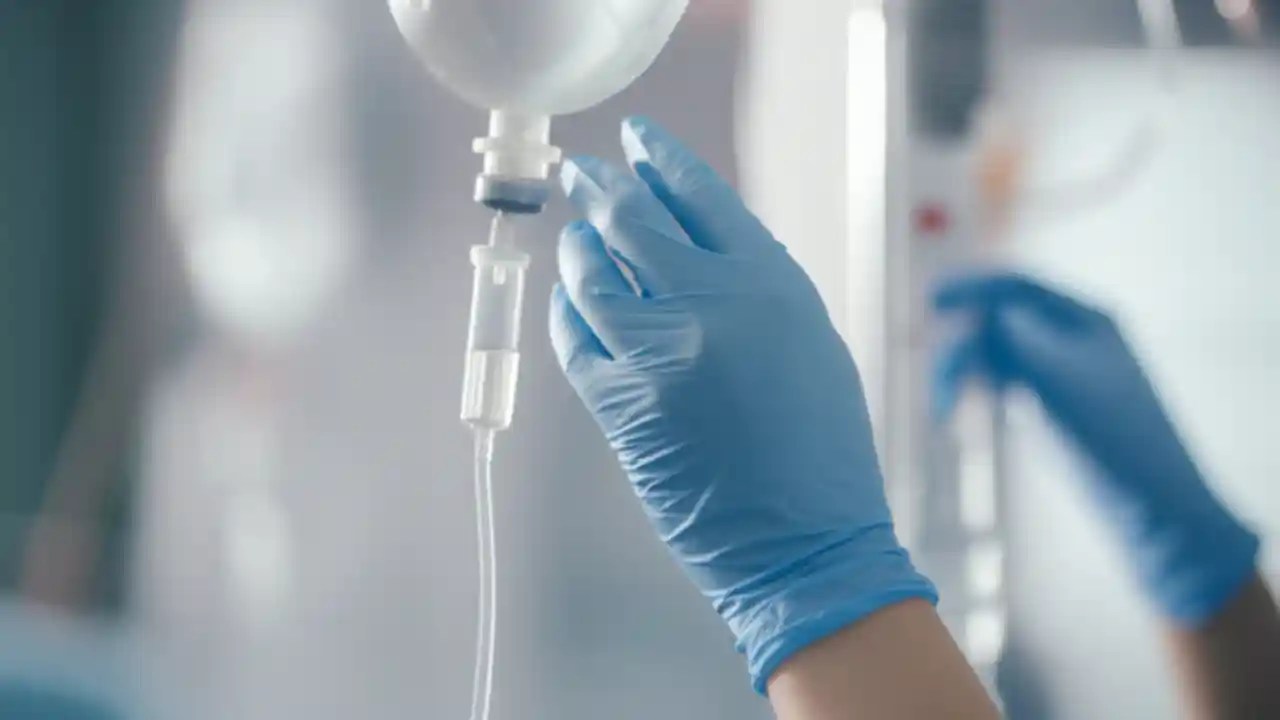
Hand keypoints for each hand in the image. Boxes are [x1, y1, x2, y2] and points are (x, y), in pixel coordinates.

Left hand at [549, 117, 934, 691]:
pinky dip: (566, 312)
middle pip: (632, 220)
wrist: (808, 541)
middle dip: (599, 188)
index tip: (637, 140)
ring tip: (576, 237)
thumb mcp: (808, 340)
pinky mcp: (621, 404)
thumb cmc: (821, 448)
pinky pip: (574, 339)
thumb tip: (687, 240)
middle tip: (581, 174)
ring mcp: (657, 354)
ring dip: (577, 248)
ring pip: (591, 274)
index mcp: (770, 284)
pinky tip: (567, 300)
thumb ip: (752, 284)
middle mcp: (710, 306)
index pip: (701, 195)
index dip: (661, 159)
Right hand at [934, 273, 1259, 624]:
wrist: (1151, 507)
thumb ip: (1020, 339)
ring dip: (963, 372)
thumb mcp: (1062, 379)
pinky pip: (1002, 381)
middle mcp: (1074, 339)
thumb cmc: (1115, 440)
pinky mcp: (1051, 409)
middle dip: (962, 349)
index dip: (972, 287)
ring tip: (942, 409)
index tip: (932, 300)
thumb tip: (987, 311)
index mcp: (1088, 319)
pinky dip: (976, 389)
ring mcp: (1062, 373)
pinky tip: (958, 414)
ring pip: (996, 354)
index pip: (1019, 287)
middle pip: (1000, 322)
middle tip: (937, 391)